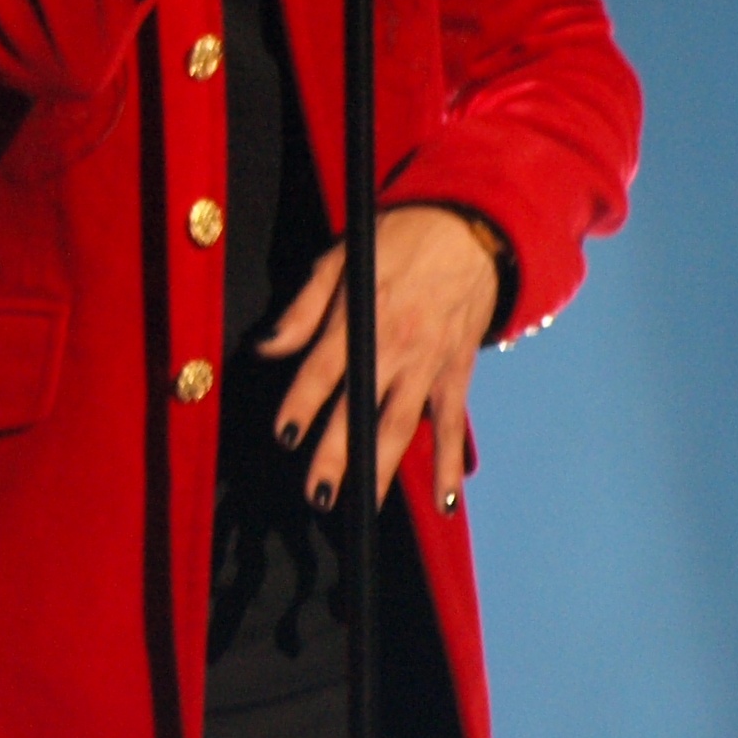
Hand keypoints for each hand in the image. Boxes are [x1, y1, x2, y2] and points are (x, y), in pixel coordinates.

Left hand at [253, 204, 498, 511]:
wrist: (471, 230)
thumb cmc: (400, 239)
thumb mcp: (342, 257)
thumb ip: (303, 308)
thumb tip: (266, 346)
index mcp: (363, 315)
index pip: (324, 369)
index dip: (302, 403)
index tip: (285, 436)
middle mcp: (395, 346)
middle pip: (361, 409)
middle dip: (338, 453)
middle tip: (317, 494)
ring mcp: (429, 365)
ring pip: (402, 426)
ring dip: (381, 469)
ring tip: (361, 507)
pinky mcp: (456, 373)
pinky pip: (453, 426)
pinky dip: (450, 465)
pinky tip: (444, 502)